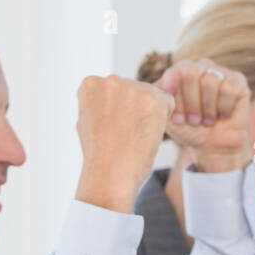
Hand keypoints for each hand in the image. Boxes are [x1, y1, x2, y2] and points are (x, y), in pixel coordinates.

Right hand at [74, 75, 173, 212]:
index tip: (110, 128)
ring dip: (148, 112)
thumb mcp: (86, 120)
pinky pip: (167, 102)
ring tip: (135, 135)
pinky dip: (163, 118)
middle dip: (133, 108)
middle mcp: (110, 80)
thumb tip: (104, 92)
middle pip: (133, 88)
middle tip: (125, 134)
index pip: (112, 89)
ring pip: (151, 94)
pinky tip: (148, 133)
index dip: (115, 111)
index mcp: (91, 84)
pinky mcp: (153, 100)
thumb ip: (96, 102)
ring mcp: (132, 88)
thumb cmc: (98, 154)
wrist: (110, 174)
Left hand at [155, 58, 252, 172]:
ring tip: (207, 120)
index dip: (176, 97)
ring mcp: (220, 71)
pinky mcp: (238, 80)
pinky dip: (223, 108)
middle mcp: (200, 66)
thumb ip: (159, 98)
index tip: (178, 119)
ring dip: (207, 109)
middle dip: (191, 103)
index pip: (175, 72)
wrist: (212, 146)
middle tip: (193, 120)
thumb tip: (155, 87)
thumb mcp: (167, 115)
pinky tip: (223, 115)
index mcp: (181, 70)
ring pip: (210, 82)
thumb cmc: (188, 129)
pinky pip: (228, 89)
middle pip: (191, 72)